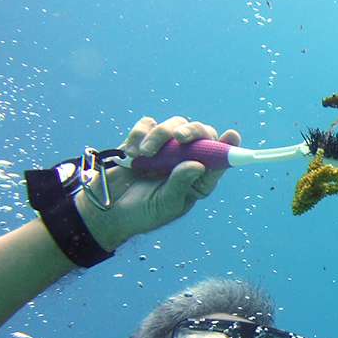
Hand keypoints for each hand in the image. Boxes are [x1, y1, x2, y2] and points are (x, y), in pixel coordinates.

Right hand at [76, 116, 240, 250]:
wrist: (105, 211)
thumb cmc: (141, 213)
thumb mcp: (165, 205)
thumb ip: (181, 185)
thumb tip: (198, 165)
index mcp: (198, 179)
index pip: (219, 159)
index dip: (227, 146)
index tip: (232, 135)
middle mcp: (186, 160)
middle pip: (200, 134)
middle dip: (193, 131)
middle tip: (179, 137)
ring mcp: (165, 148)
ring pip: (175, 125)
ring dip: (160, 135)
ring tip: (144, 155)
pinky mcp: (143, 140)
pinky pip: (148, 124)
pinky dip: (141, 133)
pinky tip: (132, 152)